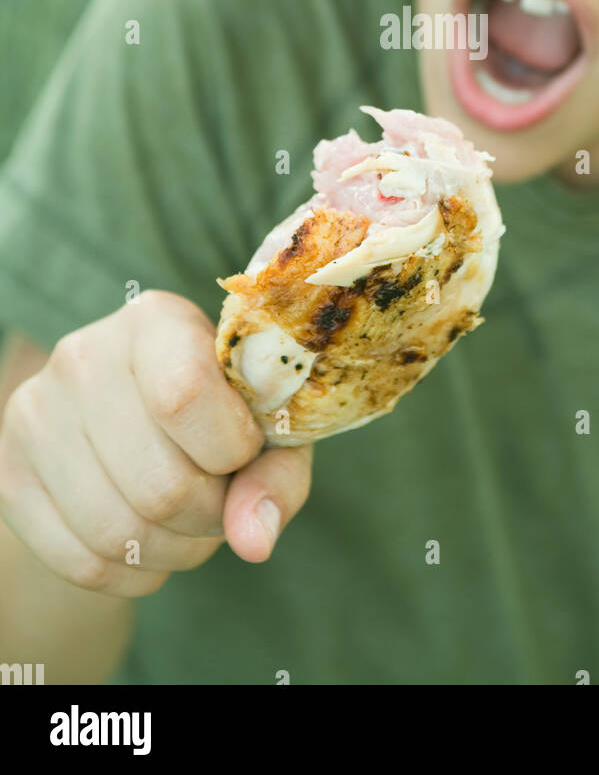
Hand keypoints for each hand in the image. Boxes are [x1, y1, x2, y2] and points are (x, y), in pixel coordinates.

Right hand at [0, 290, 311, 595]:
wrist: (132, 419)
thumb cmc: (217, 414)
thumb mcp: (266, 427)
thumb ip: (276, 474)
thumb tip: (253, 540)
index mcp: (155, 319)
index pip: (185, 396)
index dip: (230, 449)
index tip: (244, 452)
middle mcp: (84, 356)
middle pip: (159, 483)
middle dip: (209, 516)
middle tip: (221, 503)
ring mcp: (36, 413)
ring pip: (118, 532)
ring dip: (174, 552)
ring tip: (190, 526)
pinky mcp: (9, 471)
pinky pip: (81, 562)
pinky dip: (133, 574)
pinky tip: (151, 546)